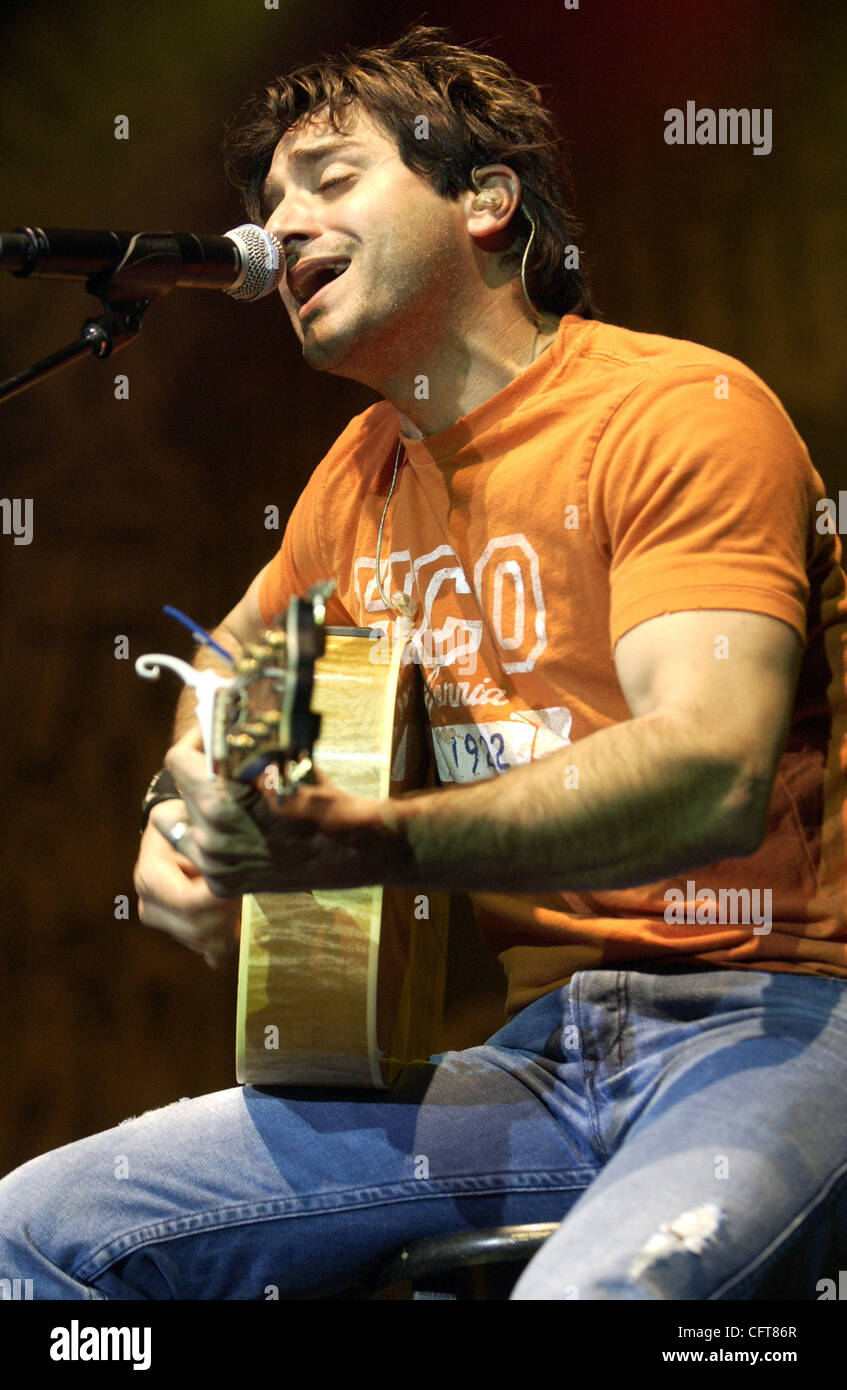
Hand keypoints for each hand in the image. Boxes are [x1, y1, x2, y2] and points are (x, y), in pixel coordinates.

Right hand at [133, 797, 241, 967]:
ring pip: (204, 942)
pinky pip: (207, 949)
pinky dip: (225, 938)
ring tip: (238, 898)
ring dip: (229, 925)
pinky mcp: (174, 932)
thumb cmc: (192, 823)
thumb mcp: (198, 826)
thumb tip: (222, 870)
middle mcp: (148, 903)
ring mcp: (160, 921)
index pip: (188, 902)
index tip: (239, 882)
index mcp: (150, 876)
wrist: (178, 829)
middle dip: (227, 913)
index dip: (218, 897)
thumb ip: (208, 851)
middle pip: (197, 927)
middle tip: (243, 890)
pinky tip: (235, 921)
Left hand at [156, 730, 408, 896]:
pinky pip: (196, 851)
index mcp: (221, 802)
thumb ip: (242, 744)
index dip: (194, 742)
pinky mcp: (222, 883)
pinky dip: (209, 838)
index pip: (178, 760)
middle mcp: (210, 837)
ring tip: (222, 800)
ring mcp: (214, 865)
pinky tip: (238, 830)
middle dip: (199, 772)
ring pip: (178, 824)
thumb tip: (217, 719)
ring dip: (194, 807)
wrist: (350, 849)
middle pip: (180, 789)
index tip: (210, 736)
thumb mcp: (282, 760)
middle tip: (224, 765)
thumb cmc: (321, 799)